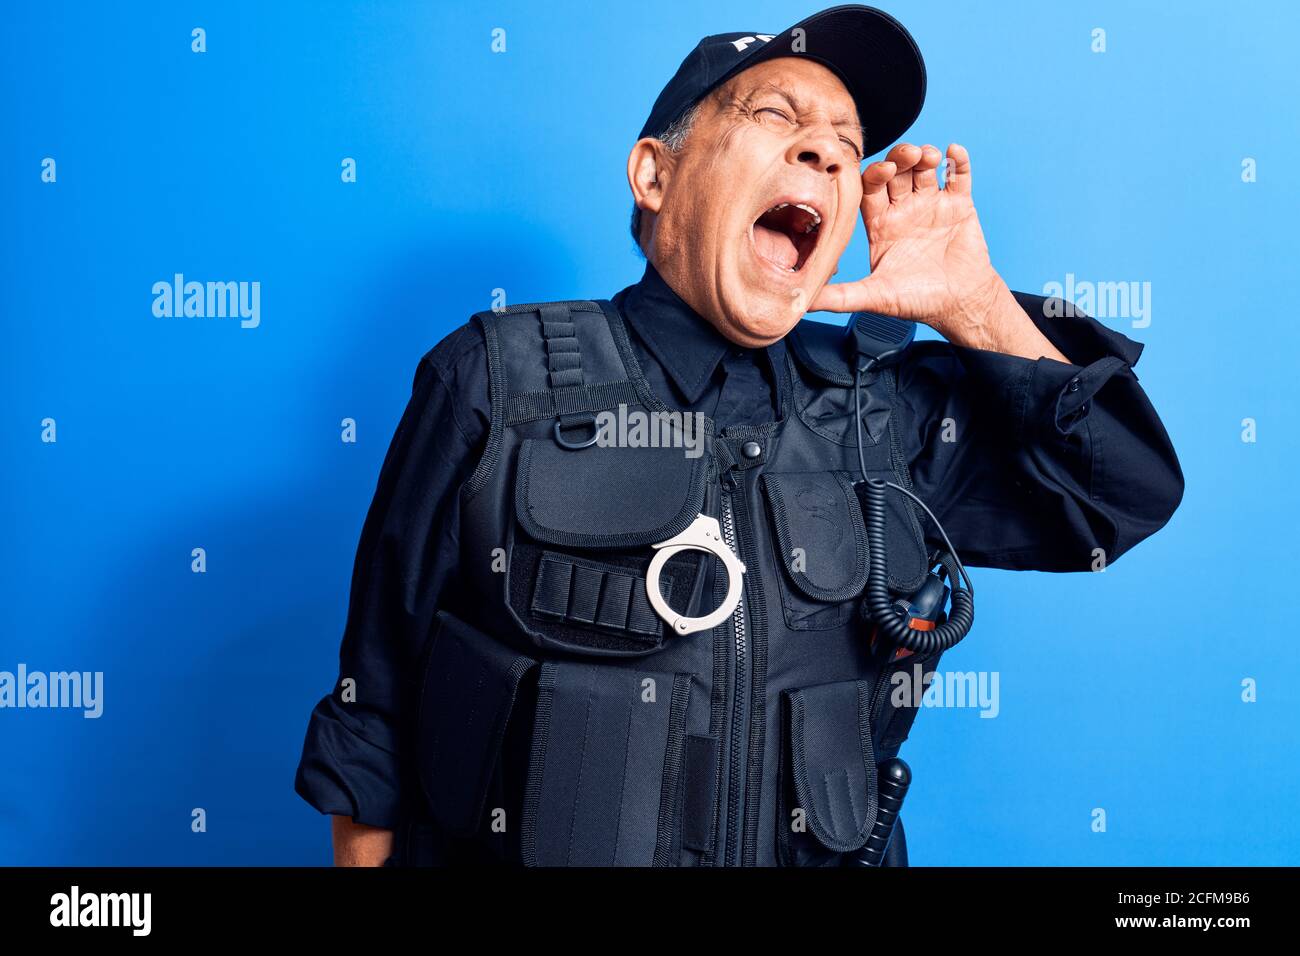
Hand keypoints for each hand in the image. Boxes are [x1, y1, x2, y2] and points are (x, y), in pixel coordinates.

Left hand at [811, 143, 1023, 349]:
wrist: (960, 305)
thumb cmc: (917, 302)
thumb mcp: (874, 298)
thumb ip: (839, 297)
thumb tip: (800, 303)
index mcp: (880, 224)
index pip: (869, 189)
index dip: (873, 175)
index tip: (882, 170)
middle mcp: (903, 210)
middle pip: (896, 172)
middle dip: (899, 158)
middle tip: (907, 155)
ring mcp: (931, 205)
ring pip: (924, 169)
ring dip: (925, 156)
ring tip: (929, 156)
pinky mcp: (959, 204)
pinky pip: (958, 175)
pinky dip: (957, 160)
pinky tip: (953, 150)